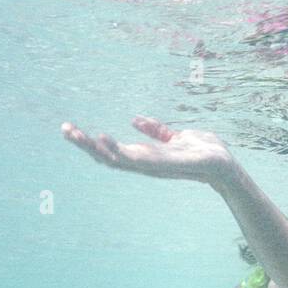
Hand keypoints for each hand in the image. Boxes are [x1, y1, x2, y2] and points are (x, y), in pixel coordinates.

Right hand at [62, 116, 234, 183]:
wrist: (223, 163)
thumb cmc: (201, 151)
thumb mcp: (175, 136)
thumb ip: (156, 131)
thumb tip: (135, 120)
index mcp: (143, 156)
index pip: (110, 149)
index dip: (91, 141)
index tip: (71, 129)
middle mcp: (142, 163)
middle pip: (104, 156)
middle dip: (83, 144)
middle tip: (64, 129)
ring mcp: (148, 166)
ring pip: (112, 159)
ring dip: (92, 147)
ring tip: (74, 133)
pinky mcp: (158, 166)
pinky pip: (131, 160)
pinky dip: (115, 151)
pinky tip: (102, 138)